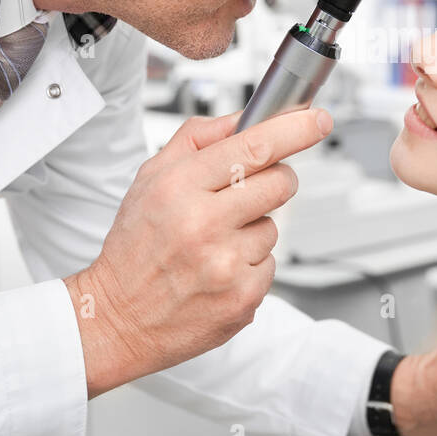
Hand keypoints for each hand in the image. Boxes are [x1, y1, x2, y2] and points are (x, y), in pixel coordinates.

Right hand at [64, 105, 332, 397]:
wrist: (119, 318)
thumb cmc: (135, 247)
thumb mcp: (150, 179)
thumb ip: (198, 139)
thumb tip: (245, 117)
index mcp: (179, 188)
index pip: (254, 147)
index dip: (295, 129)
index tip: (317, 120)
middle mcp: (204, 225)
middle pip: (280, 183)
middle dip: (275, 180)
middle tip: (245, 194)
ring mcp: (226, 265)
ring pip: (274, 227)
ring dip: (253, 230)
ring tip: (214, 244)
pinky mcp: (243, 298)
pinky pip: (270, 265)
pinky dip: (250, 266)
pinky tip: (218, 271)